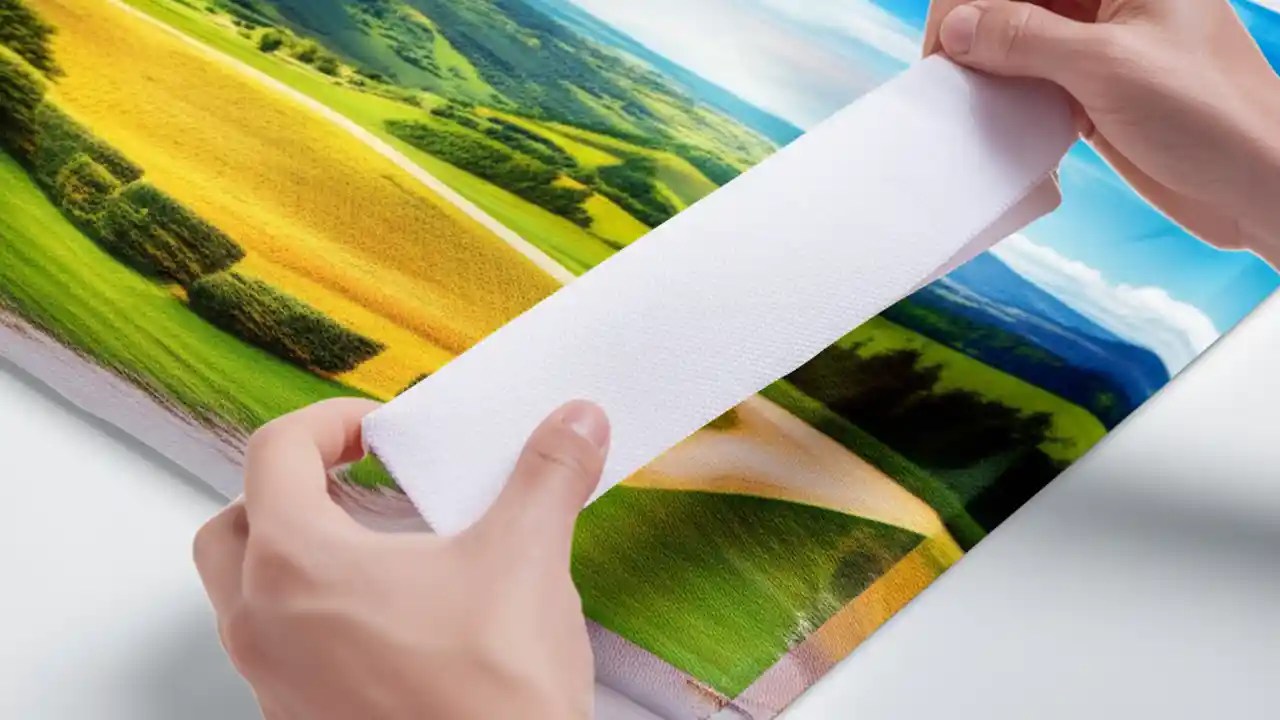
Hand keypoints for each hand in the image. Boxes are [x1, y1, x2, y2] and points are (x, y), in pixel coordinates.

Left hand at [193, 398, 610, 719]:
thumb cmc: (490, 696)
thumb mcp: (525, 557)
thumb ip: (547, 473)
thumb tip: (574, 423)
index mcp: (298, 564)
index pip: (274, 454)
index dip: (328, 423)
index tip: (376, 430)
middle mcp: (264, 625)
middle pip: (231, 528)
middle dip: (286, 492)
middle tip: (351, 484)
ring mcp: (275, 684)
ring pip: (246, 598)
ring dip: (296, 559)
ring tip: (378, 554)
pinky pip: (280, 652)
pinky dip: (314, 619)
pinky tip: (391, 623)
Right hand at [925, 0, 1279, 264]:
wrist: (1256, 185)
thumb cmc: (1211, 114)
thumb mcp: (1107, 67)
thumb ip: (1026, 39)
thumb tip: (956, 27)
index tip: (944, 44)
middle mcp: (1113, 0)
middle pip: (1019, 1)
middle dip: (976, 30)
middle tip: (944, 76)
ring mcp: (1102, 45)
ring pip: (1020, 40)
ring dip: (988, 68)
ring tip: (962, 100)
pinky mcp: (1095, 91)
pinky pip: (1033, 82)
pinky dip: (1008, 99)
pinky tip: (994, 119)